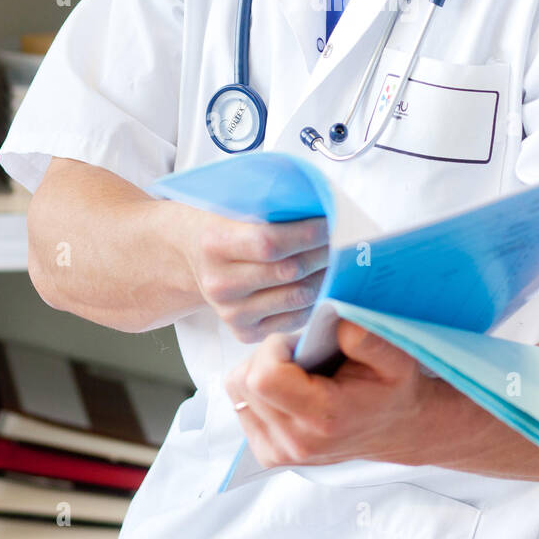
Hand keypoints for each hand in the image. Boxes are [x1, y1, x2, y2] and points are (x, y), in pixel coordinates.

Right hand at [184, 210, 329, 342]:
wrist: (193, 259)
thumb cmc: (224, 224)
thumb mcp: (233, 205)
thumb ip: (269, 207)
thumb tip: (322, 206)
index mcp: (213, 245)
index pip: (269, 243)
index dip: (306, 234)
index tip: (331, 221)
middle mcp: (220, 284)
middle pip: (288, 271)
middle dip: (324, 252)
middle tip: (344, 238)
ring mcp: (231, 313)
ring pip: (297, 297)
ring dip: (325, 276)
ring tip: (338, 258)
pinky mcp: (244, 333)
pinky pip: (294, 319)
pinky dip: (315, 299)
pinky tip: (322, 280)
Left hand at [224, 319, 440, 467]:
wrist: (395, 430)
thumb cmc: (392, 389)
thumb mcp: (395, 358)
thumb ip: (366, 337)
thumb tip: (334, 321)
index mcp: (324, 417)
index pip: (263, 378)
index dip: (274, 348)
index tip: (299, 342)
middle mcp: (296, 442)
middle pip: (245, 382)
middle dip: (267, 355)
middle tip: (301, 354)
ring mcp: (279, 453)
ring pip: (237, 392)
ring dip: (260, 371)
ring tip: (295, 371)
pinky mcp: (268, 455)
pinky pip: (241, 407)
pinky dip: (258, 390)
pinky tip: (289, 389)